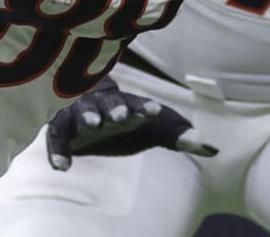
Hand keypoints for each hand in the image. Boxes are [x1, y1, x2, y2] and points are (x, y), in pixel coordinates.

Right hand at [45, 76, 216, 170]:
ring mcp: (79, 115)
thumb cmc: (128, 118)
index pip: (137, 103)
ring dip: (86, 116)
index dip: (145, 107)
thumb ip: (179, 136)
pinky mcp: (61, 129)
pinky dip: (57, 149)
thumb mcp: (153, 128)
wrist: (91, 107)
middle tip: (122, 115)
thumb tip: (215, 149)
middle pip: (108, 103)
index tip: (155, 111)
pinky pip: (55, 137)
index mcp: (127, 103)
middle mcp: (103, 105)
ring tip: (92, 124)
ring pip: (80, 112)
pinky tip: (62, 167)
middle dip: (115, 108)